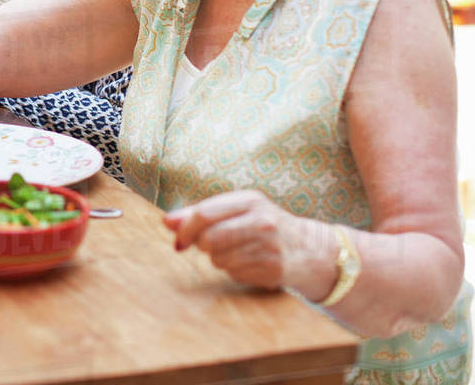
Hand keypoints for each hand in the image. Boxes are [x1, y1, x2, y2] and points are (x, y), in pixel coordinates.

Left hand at [163, 190, 311, 291]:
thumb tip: (167, 222)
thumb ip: (198, 213)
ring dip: (218, 258)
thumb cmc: (260, 224)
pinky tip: (249, 261)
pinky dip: (233, 270)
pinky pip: (233, 274)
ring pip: (218, 259)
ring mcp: (268, 248)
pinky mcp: (272, 270)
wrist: (307, 248)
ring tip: (236, 250)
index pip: (204, 213)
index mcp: (250, 200)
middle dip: (202, 245)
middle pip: (209, 239)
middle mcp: (261, 222)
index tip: (179, 239)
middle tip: (209, 244)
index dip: (185, 229)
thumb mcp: (235, 209)